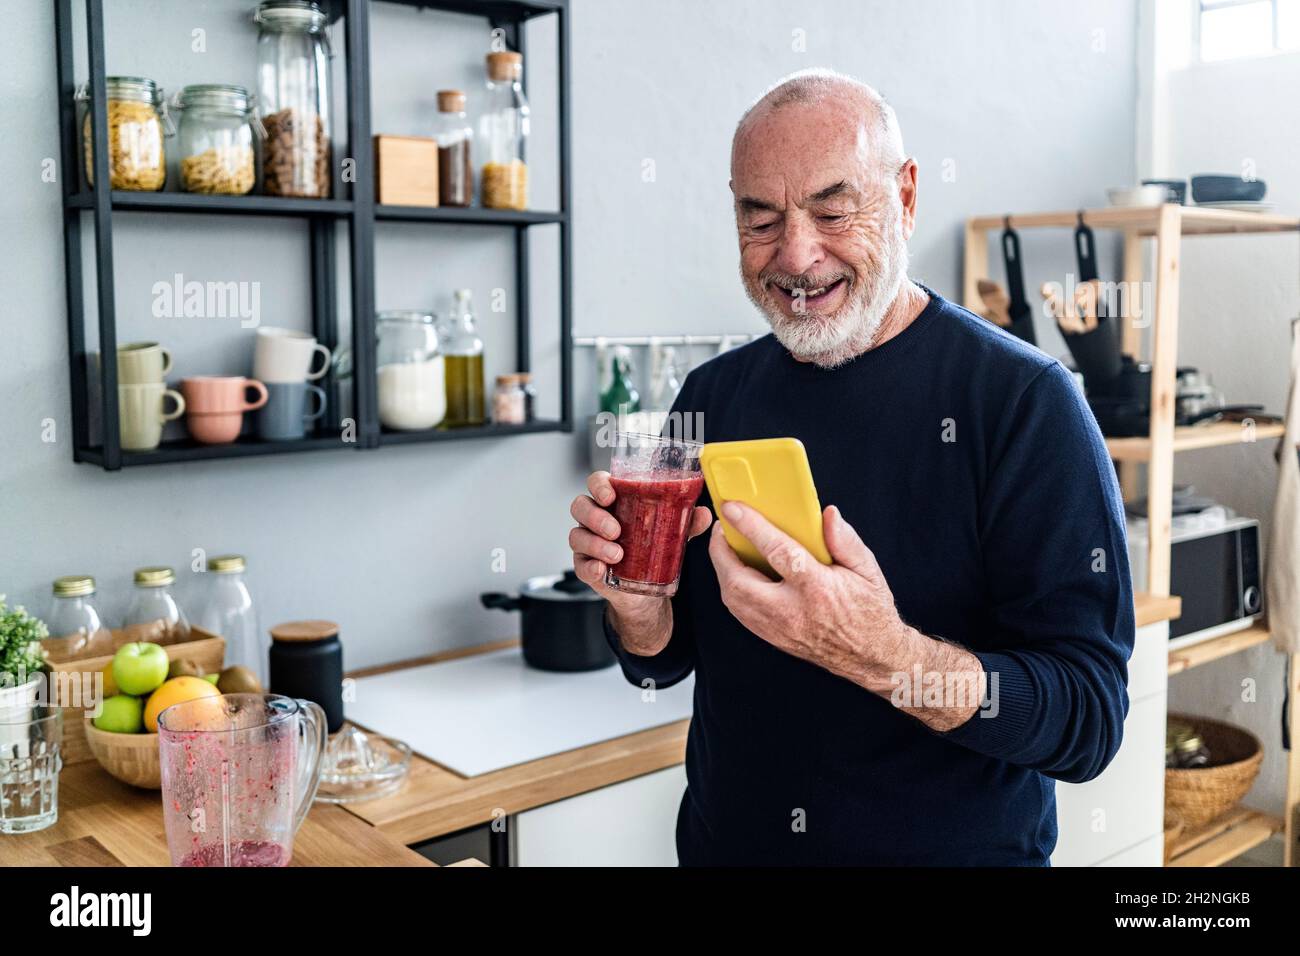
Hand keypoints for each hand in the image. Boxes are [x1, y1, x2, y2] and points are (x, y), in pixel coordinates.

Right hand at [569, 471, 711, 654]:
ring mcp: (587, 543)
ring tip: (617, 554)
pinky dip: (590, 567)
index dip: (599, 485)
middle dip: (595, 516)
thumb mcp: (670, 534)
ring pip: (577, 536)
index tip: (610, 495)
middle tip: (616, 530)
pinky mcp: (586, 567)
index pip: (597, 483)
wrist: (645, 590)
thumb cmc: (651, 550)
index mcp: (613, 503)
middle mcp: (595, 519)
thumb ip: (686, 523)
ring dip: (595, 544)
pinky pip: (580, 565)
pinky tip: (602, 570)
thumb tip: (703, 513)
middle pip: (580, 506)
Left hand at [707, 500, 911, 687]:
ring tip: (727, 547)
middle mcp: (792, 610)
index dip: (751, 527)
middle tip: (722, 529)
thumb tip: (827, 515)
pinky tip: (736, 573)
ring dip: (722, 570)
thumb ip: (845, 540)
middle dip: (721, 552)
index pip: (776, 551)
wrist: (871, 656)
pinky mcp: (772, 637)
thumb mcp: (867, 570)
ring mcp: (778, 628)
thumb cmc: (869, 612)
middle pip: (738, 580)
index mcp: (816, 588)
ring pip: (733, 599)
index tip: (733, 509)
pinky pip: (739, 612)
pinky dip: (731, 589)